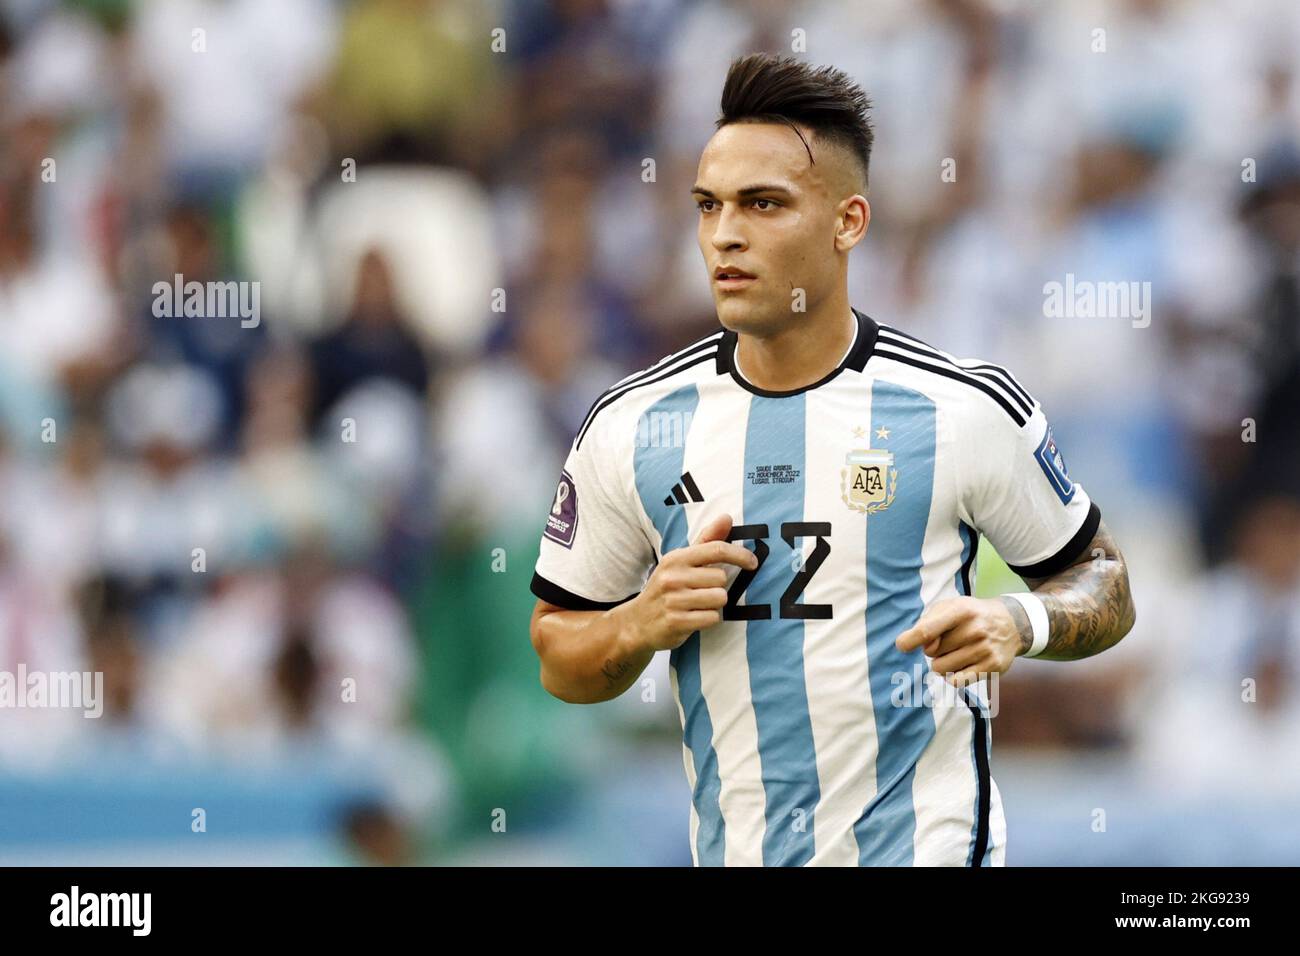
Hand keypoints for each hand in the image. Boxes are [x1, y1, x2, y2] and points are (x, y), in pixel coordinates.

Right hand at [623, 513, 757, 653]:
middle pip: (721, 578)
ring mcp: (673, 600)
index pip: (716, 549)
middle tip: (701, 591)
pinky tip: (694, 617)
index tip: (753, 562)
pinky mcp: (676, 622)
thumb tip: (727, 517)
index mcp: (676, 558)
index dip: (740, 555)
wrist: (638, 622)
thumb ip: (706, 540)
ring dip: (715, 604)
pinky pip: (713, 618)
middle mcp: (673, 577)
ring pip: (719, 598)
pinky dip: (709, 619)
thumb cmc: (667, 588)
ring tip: (697, 605)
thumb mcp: (681, 562)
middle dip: (718, 587)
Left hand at [894, 596, 1021, 686]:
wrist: (1011, 623)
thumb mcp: (950, 607)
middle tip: (948, 641)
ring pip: (941, 669)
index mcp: (961, 610)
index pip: (928, 630)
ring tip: (955, 653)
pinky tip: (959, 667)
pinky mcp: (993, 667)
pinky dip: (952, 677)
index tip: (902, 645)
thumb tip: (915, 645)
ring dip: (942, 663)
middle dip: (933, 650)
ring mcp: (985, 649)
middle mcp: (975, 629)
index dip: (911, 639)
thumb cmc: (971, 615)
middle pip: (932, 653)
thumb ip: (928, 622)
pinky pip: (957, 681)